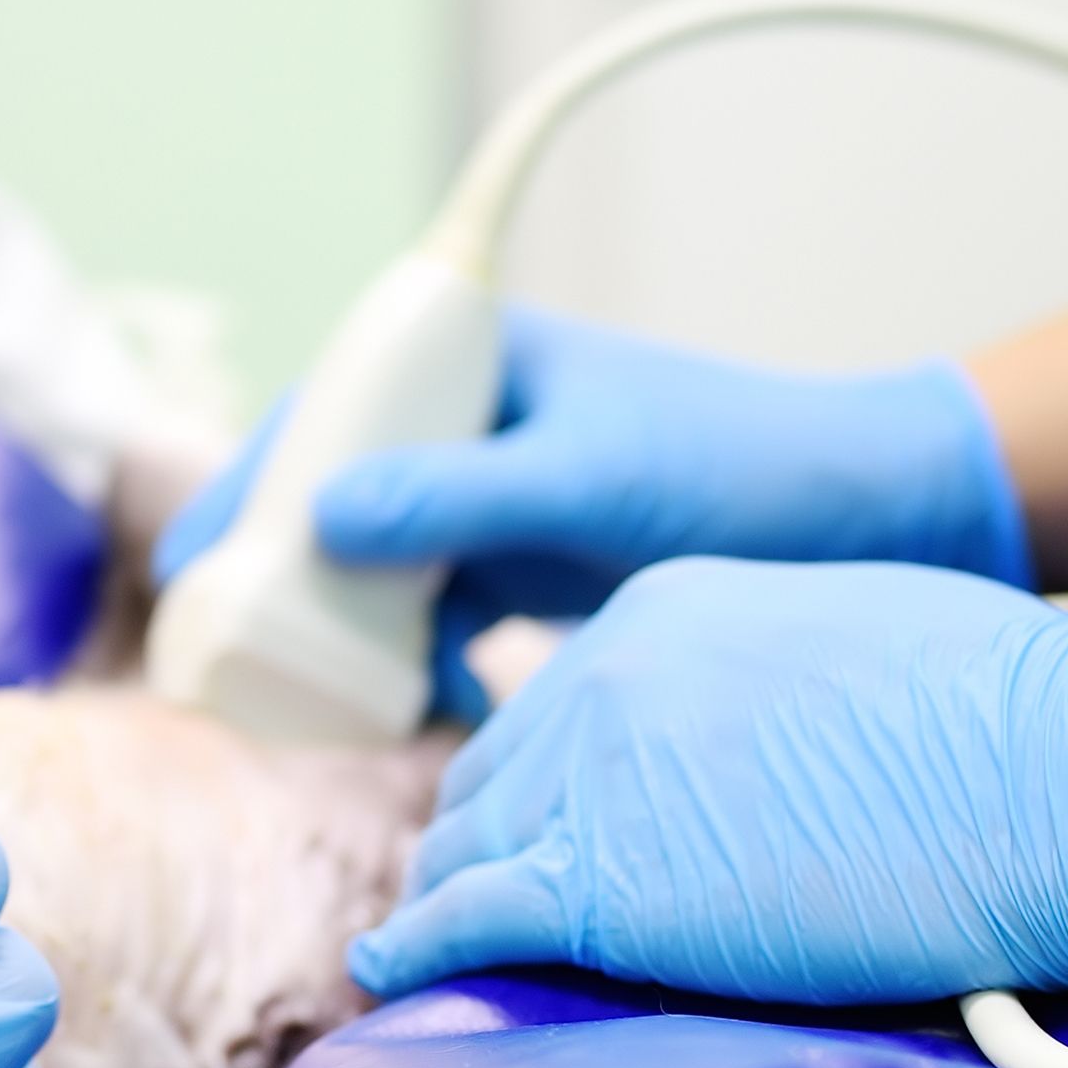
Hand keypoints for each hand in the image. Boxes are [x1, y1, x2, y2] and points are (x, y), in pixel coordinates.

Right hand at [157, 308, 1029, 714]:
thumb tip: (320, 519)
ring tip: (329, 700)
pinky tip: (437, 708)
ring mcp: (495, 497)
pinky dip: (419, 660)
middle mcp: (470, 423)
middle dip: (283, 577)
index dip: (247, 488)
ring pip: (376, 565)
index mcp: (476, 359)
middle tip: (235, 661)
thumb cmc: (744, 467)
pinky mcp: (527, 564)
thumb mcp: (592, 481)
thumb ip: (461, 498)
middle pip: (330, 496)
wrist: (874, 520)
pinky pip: (434, 613)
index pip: (325, 409)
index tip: (194, 571)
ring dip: (350, 630)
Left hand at [347, 558, 1067, 1014]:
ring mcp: (591, 781)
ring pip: (465, 847)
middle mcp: (602, 680)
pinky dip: (416, 952)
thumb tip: (762, 752)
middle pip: (496, 775)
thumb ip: (765, 691)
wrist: (1062, 772)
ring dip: (451, 899)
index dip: (543, 775)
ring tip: (437, 948)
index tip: (541, 821)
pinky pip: (462, 921)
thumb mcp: (854, 647)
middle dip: (482, 838)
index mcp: (663, 616)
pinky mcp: (600, 885)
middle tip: (473, 899)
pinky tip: (386, 977)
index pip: (556, 706)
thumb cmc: (1015, 716)